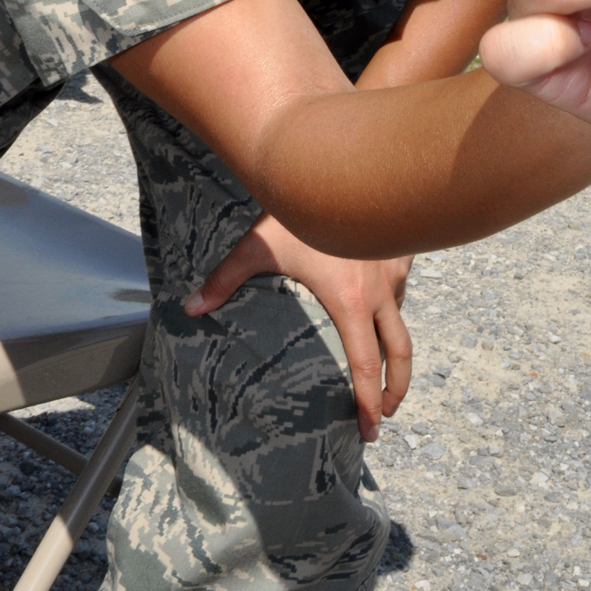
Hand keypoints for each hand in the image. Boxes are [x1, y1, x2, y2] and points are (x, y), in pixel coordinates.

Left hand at [184, 213, 413, 440]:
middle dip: (395, 388)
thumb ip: (222, 281)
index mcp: (349, 300)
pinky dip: (393, 301)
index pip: (364, 364)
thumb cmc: (295, 206)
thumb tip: (189, 309)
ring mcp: (395, 266)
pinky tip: (378, 298)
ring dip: (391, 342)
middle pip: (399, 351)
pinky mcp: (400, 246)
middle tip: (385, 412)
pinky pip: (402, 283)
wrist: (335, 162)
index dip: (367, 401)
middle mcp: (381, 288)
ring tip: (377, 357)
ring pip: (400, 314)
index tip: (369, 428)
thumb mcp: (256, 248)